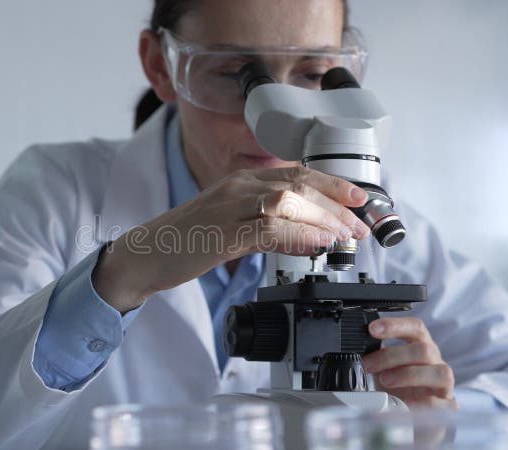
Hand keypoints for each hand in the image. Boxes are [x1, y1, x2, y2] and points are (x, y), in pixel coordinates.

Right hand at [93, 166, 370, 311]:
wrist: (146, 253)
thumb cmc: (188, 239)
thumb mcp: (233, 223)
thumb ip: (267, 223)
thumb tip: (307, 234)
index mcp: (242, 181)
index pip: (298, 174)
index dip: (334, 185)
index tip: (360, 200)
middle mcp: (239, 186)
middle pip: (300, 182)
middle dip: (337, 201)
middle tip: (361, 223)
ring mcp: (230, 207)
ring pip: (289, 202)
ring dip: (323, 218)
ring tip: (345, 235)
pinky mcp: (223, 233)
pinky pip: (268, 229)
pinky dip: (298, 236)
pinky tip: (316, 245)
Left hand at [363, 317, 457, 408]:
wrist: (410, 413)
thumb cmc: (398, 385)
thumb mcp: (383, 367)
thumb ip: (374, 356)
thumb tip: (353, 351)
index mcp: (420, 345)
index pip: (415, 327)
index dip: (395, 325)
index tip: (372, 329)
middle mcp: (435, 361)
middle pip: (423, 349)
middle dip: (391, 356)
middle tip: (368, 365)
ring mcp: (444, 384)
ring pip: (440, 372)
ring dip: (409, 375)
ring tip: (385, 382)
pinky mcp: (447, 406)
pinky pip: (443, 403)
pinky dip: (424, 403)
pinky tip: (406, 404)